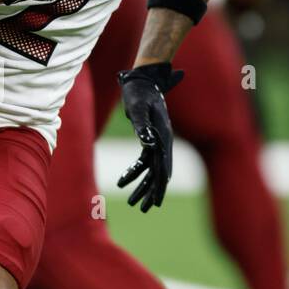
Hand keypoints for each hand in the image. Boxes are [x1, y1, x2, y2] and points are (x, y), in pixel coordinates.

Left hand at [116, 61, 184, 211]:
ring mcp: (157, 141)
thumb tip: (147, 143)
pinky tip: (125, 183)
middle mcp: (163, 140)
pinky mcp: (149, 139)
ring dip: (143, 186)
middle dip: (152, 191)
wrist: (142, 79)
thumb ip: (142, 126)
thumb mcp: (137, 108)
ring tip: (134, 203)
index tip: (157, 200)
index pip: (163, 164)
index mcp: (163, 135)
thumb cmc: (139, 92)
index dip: (160, 183)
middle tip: (144, 209)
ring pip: (151, 169)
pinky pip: (143, 161)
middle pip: (159, 171)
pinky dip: (136, 173)